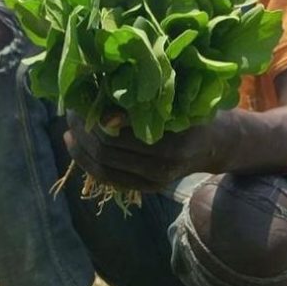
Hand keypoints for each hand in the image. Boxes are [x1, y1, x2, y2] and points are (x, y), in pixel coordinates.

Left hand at [63, 112, 221, 190]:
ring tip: (69, 127)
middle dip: (82, 130)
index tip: (81, 97)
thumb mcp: (175, 99)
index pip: (115, 135)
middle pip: (105, 151)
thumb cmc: (195, 110)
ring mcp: (153, 182)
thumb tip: (103, 99)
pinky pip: (109, 179)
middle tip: (71, 109)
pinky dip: (87, 163)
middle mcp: (160, 168)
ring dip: (80, 148)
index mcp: (169, 144)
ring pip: (103, 168)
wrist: (217, 143)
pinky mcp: (146, 188)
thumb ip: (145, 101)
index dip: (91, 117)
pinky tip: (75, 146)